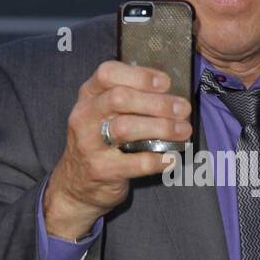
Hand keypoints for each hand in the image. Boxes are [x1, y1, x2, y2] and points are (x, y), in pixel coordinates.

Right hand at [43, 60, 192, 239]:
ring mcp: (90, 144)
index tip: (165, 83)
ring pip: (126, 128)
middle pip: (120, 98)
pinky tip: (172, 158)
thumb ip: (129, 101)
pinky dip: (158, 159)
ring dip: (161, 127)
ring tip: (183, 131)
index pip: (108, 74)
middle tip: (183, 109)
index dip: (139, 75)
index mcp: (88, 96)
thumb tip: (170, 95)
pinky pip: (135, 163)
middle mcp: (84, 117)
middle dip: (157, 102)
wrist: (76, 186)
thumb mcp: (103, 114)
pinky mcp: (101, 170)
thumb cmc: (99, 143)